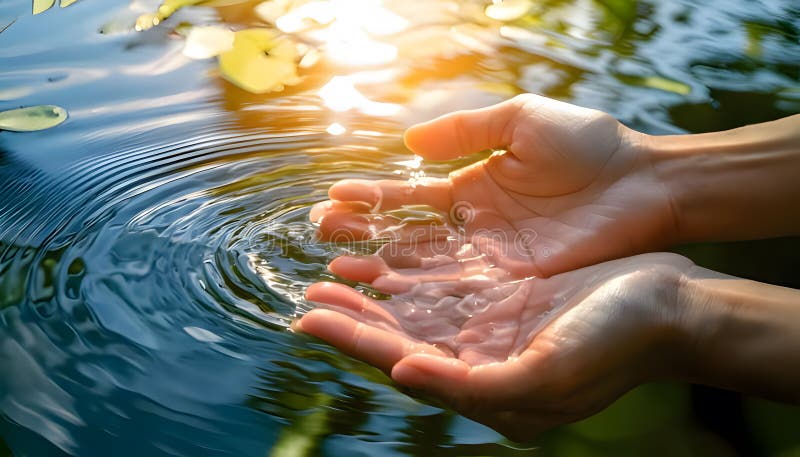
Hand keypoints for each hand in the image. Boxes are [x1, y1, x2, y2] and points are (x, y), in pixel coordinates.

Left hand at [296, 252, 694, 440]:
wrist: (671, 307)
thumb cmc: (618, 346)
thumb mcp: (547, 375)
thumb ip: (473, 386)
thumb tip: (402, 375)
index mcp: (484, 388)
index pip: (401, 363)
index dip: (353, 340)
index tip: (307, 319)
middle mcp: (480, 358)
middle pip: (400, 335)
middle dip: (354, 314)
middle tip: (312, 291)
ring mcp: (492, 323)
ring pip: (418, 306)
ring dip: (378, 288)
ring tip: (335, 266)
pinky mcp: (507, 292)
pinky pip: (449, 277)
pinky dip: (416, 266)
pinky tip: (390, 251)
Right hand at [310, 94, 677, 276]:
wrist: (647, 185)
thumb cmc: (590, 147)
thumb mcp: (523, 121)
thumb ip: (467, 130)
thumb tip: (409, 141)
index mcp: (471, 188)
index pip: (409, 198)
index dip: (371, 198)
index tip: (331, 197)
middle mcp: (473, 230)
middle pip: (406, 237)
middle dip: (362, 235)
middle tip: (318, 236)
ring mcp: (490, 261)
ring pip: (423, 268)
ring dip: (380, 269)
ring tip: (336, 269)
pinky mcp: (512, 286)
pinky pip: (458, 292)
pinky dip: (421, 294)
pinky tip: (385, 295)